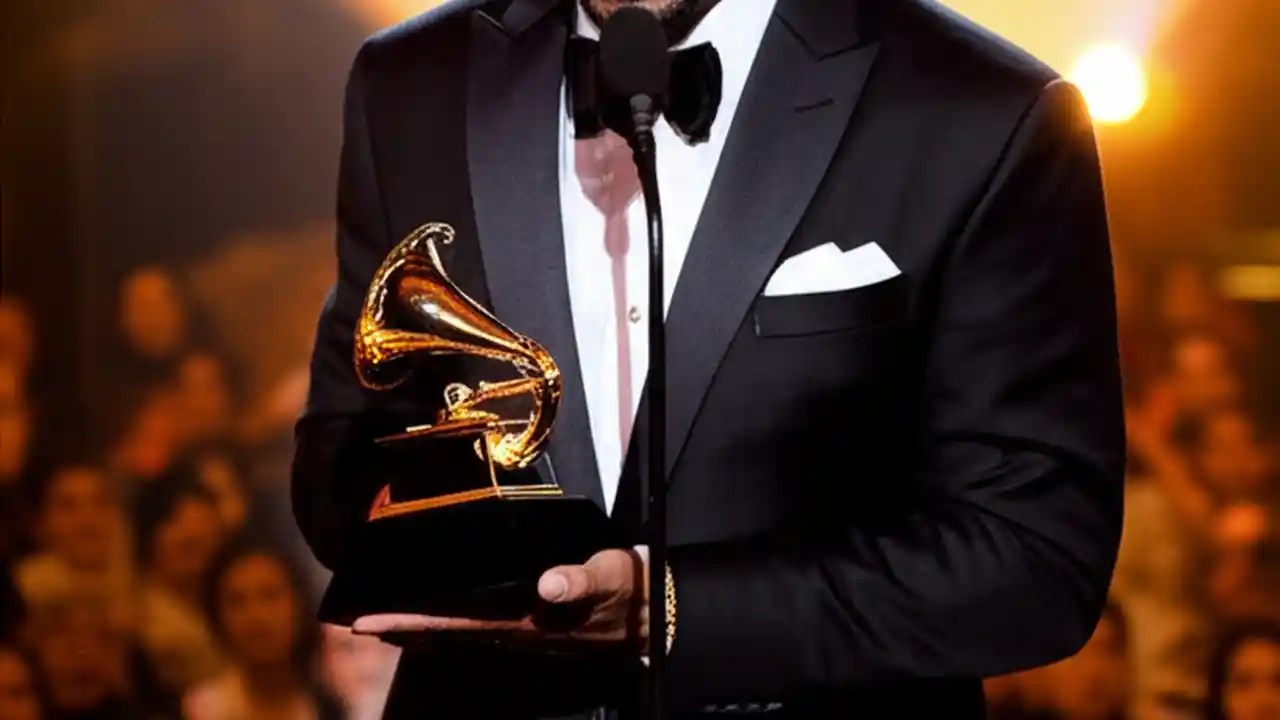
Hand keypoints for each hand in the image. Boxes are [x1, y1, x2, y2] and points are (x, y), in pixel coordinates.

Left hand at [351, 547, 648, 649]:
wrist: (657, 617)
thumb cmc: (631, 592)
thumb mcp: (610, 578)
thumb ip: (579, 582)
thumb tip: (546, 587)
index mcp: (529, 622)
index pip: (458, 624)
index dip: (413, 624)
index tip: (373, 623)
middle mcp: (520, 633)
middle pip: (449, 635)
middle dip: (405, 631)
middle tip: (360, 625)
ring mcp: (526, 633)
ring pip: (461, 635)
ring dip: (424, 631)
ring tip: (387, 625)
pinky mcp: (535, 626)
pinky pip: (480, 628)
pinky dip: (451, 626)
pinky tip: (441, 623)